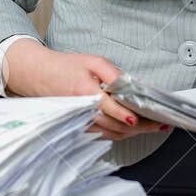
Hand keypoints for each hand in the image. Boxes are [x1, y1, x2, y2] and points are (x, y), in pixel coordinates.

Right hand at [1, 39, 168, 141]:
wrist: (38, 75)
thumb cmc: (64, 66)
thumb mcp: (92, 61)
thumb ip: (114, 74)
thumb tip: (134, 86)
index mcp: (85, 92)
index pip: (110, 109)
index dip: (127, 116)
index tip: (141, 119)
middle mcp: (82, 111)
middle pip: (115, 126)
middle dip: (139, 128)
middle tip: (157, 124)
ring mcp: (80, 122)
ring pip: (111, 134)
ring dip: (131, 133)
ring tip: (150, 127)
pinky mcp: (79, 127)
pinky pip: (103, 134)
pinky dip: (119, 132)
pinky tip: (131, 127)